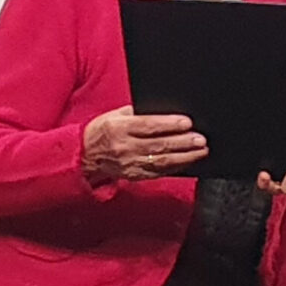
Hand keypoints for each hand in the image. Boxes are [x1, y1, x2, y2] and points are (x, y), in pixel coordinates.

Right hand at [82, 105, 207, 181]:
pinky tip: (188, 162)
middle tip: (201, 139)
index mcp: (119, 128)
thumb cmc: (102, 131)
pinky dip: (175, 167)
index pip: (148, 126)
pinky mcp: (135, 175)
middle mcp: (125, 148)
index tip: (187, 123)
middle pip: (158, 145)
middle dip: (183, 142)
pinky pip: (158, 172)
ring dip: (184, 156)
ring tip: (201, 151)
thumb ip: (136, 112)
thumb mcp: (115, 115)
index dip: (169, 125)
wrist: (85, 156)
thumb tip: (162, 110)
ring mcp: (130, 164)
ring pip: (161, 161)